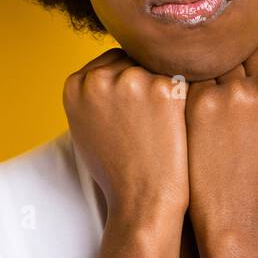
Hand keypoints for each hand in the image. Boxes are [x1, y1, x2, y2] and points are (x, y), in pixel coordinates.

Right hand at [62, 47, 188, 226]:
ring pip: (157, 67)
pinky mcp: (163, 88)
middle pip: (134, 60)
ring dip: (164, 87)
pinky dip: (183, 97)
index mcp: (74, 85)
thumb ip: (95, 93)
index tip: (137, 102)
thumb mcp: (87, 126)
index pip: (111, 60)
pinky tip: (178, 122)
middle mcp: (98, 78)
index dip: (129, 79)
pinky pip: (180, 79)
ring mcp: (131, 80)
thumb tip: (115, 67)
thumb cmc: (117, 167)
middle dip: (146, 79)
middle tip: (152, 115)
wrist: (142, 197)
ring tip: (162, 124)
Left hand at [184, 46, 257, 237]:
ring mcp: (236, 92)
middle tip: (238, 108)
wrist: (236, 208)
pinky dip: (201, 94)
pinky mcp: (203, 100)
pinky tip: (206, 119)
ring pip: (225, 64)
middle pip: (252, 55)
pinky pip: (200, 79)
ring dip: (222, 80)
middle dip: (244, 74)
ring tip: (222, 115)